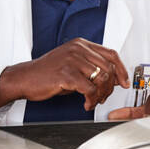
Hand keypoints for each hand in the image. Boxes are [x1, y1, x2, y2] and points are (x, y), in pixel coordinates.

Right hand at [6, 38, 128, 110]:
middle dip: (110, 87)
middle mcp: (78, 49)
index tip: (124, 82)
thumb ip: (91, 67)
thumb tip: (112, 79)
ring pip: (101, 79)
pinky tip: (86, 104)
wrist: (25, 78)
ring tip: (94, 101)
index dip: (121, 70)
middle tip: (104, 97)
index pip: (111, 54)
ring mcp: (72, 60)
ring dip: (101, 95)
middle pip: (109, 68)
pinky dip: (91, 100)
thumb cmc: (47, 73)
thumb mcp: (72, 64)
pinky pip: (90, 89)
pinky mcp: (66, 74)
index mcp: (81, 44)